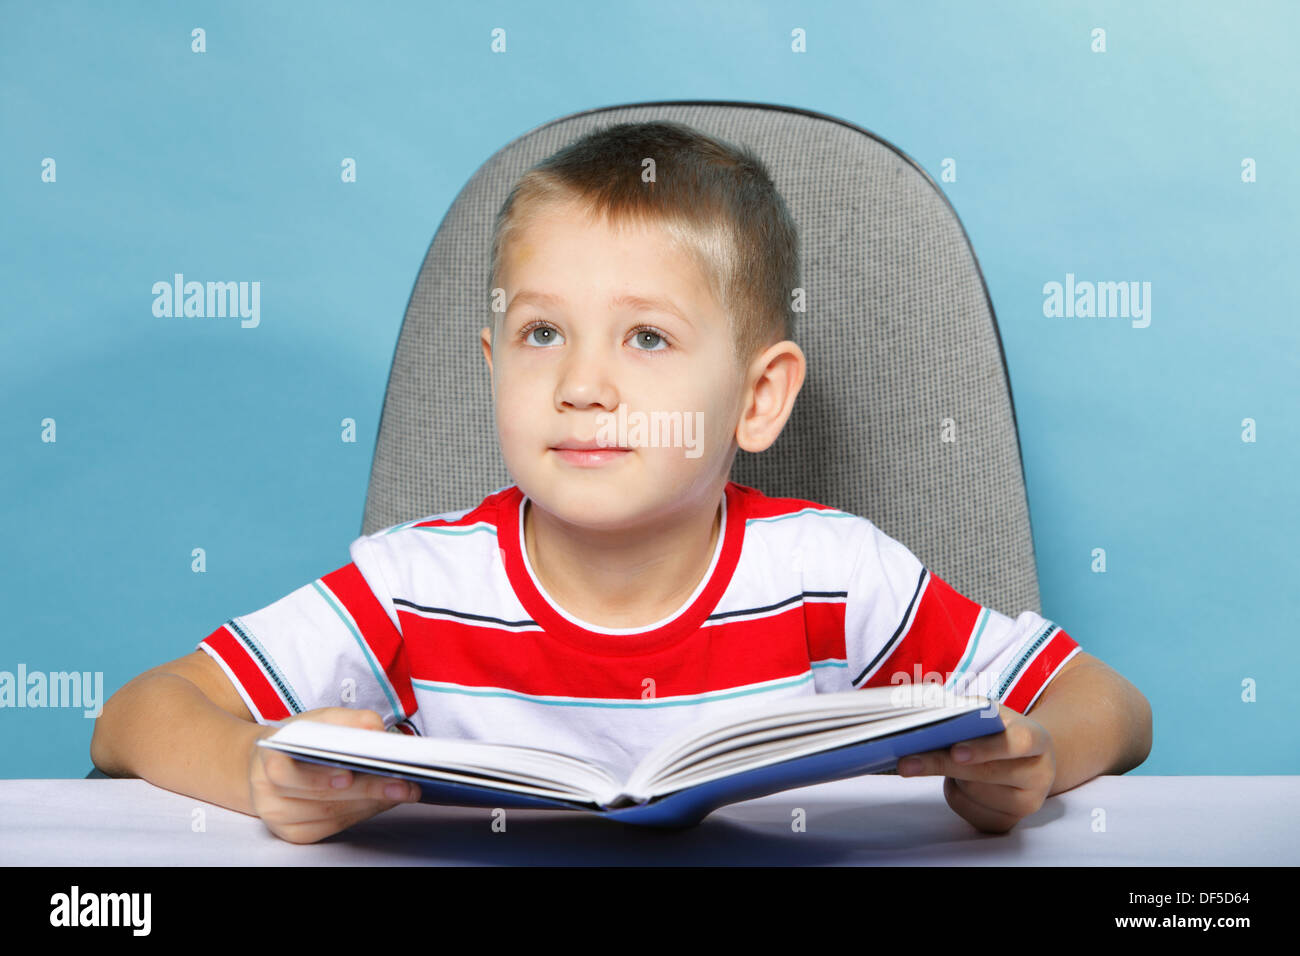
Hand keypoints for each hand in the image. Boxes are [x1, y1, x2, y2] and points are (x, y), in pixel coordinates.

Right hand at [247, 706, 420, 843]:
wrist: (271, 763)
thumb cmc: (298, 739)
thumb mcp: (319, 719)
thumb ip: (348, 720)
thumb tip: (376, 730)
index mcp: (268, 758)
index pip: (288, 773)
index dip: (320, 777)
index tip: (351, 775)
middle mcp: (268, 793)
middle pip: (320, 797)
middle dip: (365, 790)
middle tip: (401, 784)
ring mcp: (280, 818)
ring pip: (330, 815)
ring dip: (369, 803)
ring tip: (401, 790)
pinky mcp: (295, 833)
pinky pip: (333, 826)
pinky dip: (361, 813)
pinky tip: (381, 801)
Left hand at [895, 703, 1055, 833]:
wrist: (1025, 761)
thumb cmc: (999, 731)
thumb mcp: (990, 714)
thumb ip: (968, 713)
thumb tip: (925, 718)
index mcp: (1037, 739)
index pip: (1017, 743)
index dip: (986, 748)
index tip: (955, 751)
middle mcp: (1039, 775)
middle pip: (987, 773)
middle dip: (942, 765)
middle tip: (906, 762)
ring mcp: (1027, 803)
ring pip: (973, 794)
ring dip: (951, 777)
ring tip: (949, 761)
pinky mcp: (1009, 823)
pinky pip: (969, 812)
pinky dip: (954, 794)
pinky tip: (959, 782)